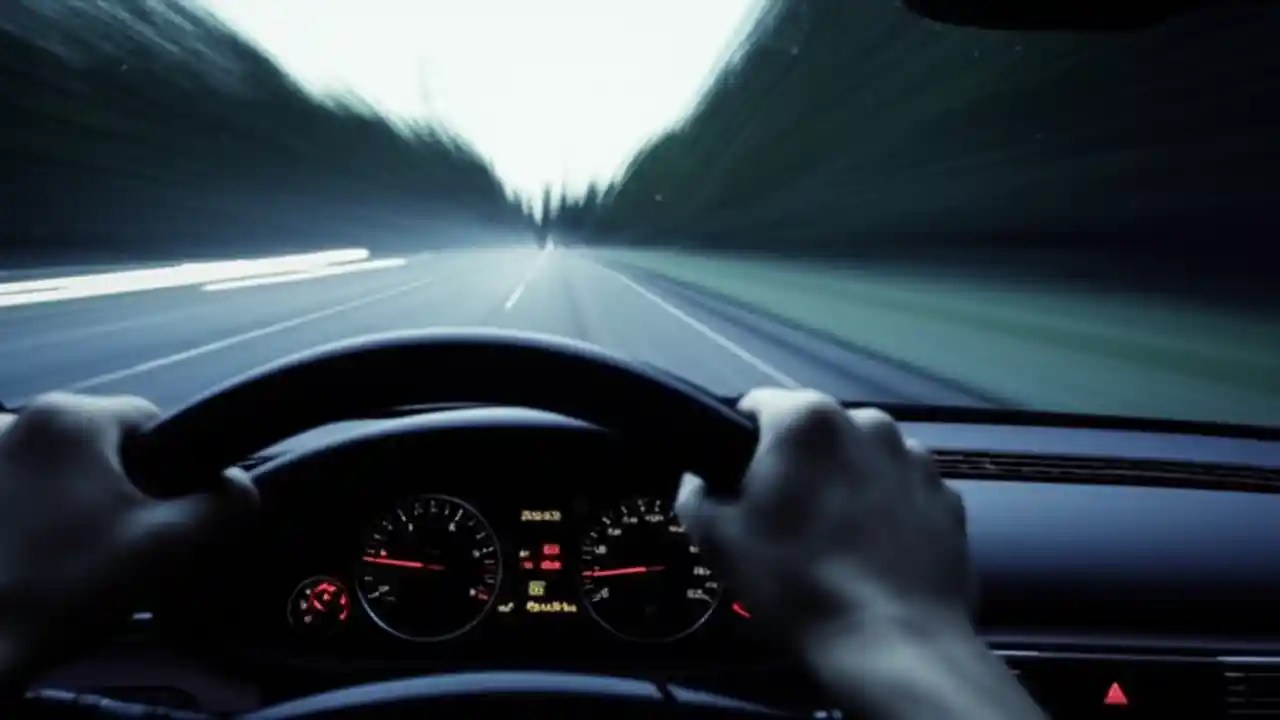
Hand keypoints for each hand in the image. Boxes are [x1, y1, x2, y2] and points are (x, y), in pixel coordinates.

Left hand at [0, 393, 256, 691]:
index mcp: (69, 418)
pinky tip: (45, 561)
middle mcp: (17, 422)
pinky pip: (26, 492)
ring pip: (66, 473)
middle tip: (126, 547)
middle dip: (126, 492)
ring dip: (82, 507)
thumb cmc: (60, 590)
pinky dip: (43, 520)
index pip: (154, 423)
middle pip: (106, 448)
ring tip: (81, 560)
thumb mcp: (168, 547)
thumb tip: (242, 489)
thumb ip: (225, 506)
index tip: (165, 519)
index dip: (175, 472)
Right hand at [677, 389, 1041, 718]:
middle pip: (815, 432)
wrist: (894, 645)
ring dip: (845, 485)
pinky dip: (887, 511)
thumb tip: (700, 482)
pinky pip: (902, 492)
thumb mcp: (718, 543)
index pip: (757, 406)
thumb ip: (696, 496)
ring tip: (834, 542)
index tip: (739, 486)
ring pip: (862, 460)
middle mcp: (867, 422)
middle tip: (783, 521)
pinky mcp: (948, 498)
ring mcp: (916, 458)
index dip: (740, 444)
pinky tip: (874, 555)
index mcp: (807, 419)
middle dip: (798, 464)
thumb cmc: (797, 586)